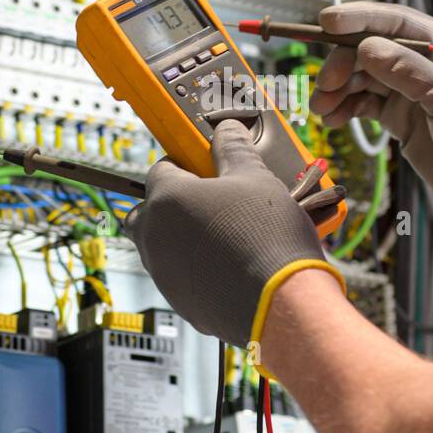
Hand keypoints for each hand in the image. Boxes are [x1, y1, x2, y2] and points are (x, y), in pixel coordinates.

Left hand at [124, 119, 344, 346]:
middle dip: (172, 203)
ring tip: (227, 233)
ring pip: (162, 246)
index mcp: (167, 198)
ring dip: (184, 236)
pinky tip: (231, 264)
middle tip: (210, 201)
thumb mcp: (255, 177)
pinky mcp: (180, 302)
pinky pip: (180, 276)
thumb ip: (234, 149)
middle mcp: (155, 237)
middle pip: (149, 210)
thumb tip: (227, 130)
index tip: (206, 168)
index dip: (186, 164)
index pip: (162, 168)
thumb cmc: (267, 236)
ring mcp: (164, 273)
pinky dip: (197, 268)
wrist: (283, 302)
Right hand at [310, 1, 432, 239]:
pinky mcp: (401, 115)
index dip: (361, 18)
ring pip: (365, 77)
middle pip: (374, 49)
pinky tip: (333, 119)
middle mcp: (429, 63)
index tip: (327, 21)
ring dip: (339, 88)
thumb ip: (411, 73)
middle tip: (325, 83)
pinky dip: (346, 108)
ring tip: (321, 108)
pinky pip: (365, 103)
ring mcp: (413, 89)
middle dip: (345, 63)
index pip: (400, 22)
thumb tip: (367, 48)